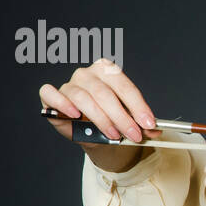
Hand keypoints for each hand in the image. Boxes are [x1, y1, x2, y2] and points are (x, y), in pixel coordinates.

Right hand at [39, 58, 161, 150]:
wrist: (90, 133)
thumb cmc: (110, 120)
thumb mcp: (128, 121)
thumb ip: (139, 123)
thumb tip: (154, 131)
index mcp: (108, 71)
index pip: (125, 87)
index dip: (138, 106)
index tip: (148, 124)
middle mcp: (87, 74)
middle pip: (105, 94)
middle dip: (122, 117)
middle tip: (133, 134)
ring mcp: (69, 84)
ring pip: (83, 98)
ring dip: (100, 119)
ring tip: (113, 134)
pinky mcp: (50, 96)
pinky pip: (51, 94)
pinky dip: (63, 104)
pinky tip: (74, 115)